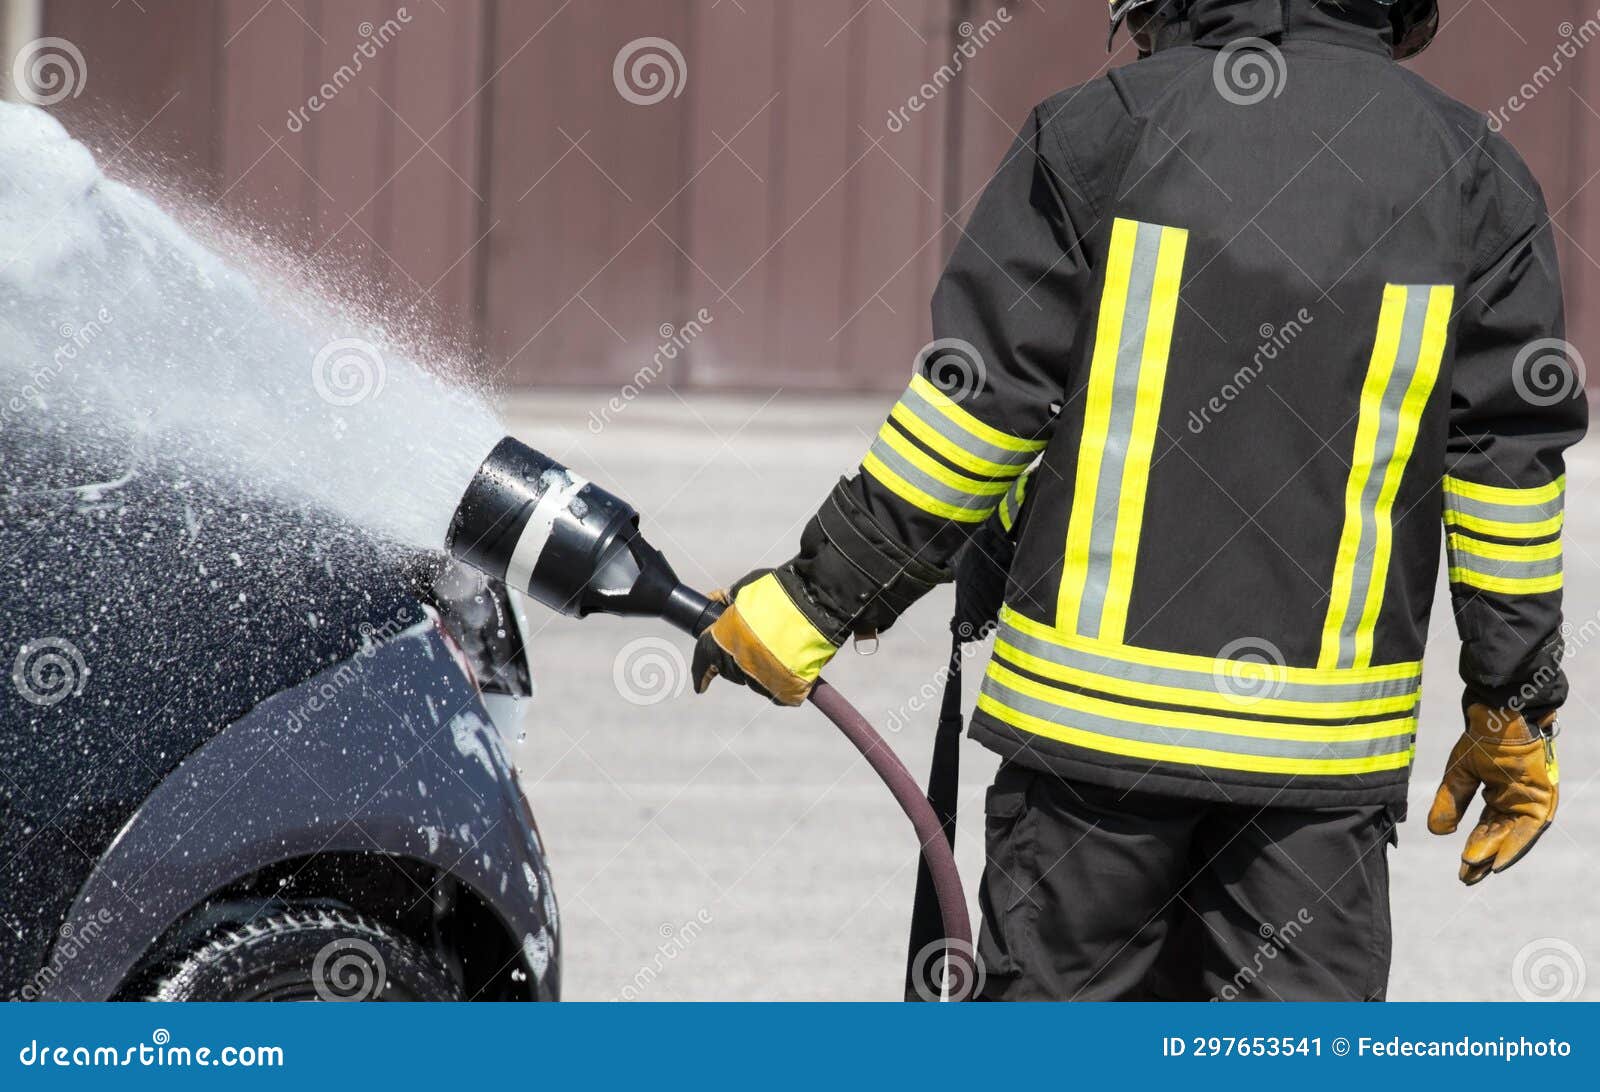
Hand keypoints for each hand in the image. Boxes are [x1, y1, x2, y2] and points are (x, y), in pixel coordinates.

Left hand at [691, 570, 838, 705]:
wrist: (813, 601)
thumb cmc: (779, 591)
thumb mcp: (745, 588)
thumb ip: (727, 599)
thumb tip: (712, 599)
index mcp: (721, 641)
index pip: (703, 660)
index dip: (701, 673)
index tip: (701, 686)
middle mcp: (737, 664)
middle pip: (730, 671)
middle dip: (736, 661)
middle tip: (752, 644)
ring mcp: (761, 679)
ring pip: (754, 682)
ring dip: (759, 671)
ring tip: (775, 650)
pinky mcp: (784, 690)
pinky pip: (777, 693)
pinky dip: (780, 684)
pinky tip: (787, 670)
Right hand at [1427, 704, 1557, 884]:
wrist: (1501, 715)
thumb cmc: (1482, 738)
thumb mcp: (1459, 774)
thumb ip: (1451, 802)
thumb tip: (1437, 832)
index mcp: (1497, 793)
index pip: (1485, 827)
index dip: (1473, 847)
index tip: (1462, 868)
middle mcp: (1515, 800)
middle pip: (1499, 834)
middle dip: (1483, 857)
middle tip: (1467, 878)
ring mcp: (1529, 798)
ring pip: (1514, 834)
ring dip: (1497, 854)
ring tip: (1480, 872)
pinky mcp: (1540, 796)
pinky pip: (1530, 827)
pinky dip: (1515, 844)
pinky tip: (1499, 859)